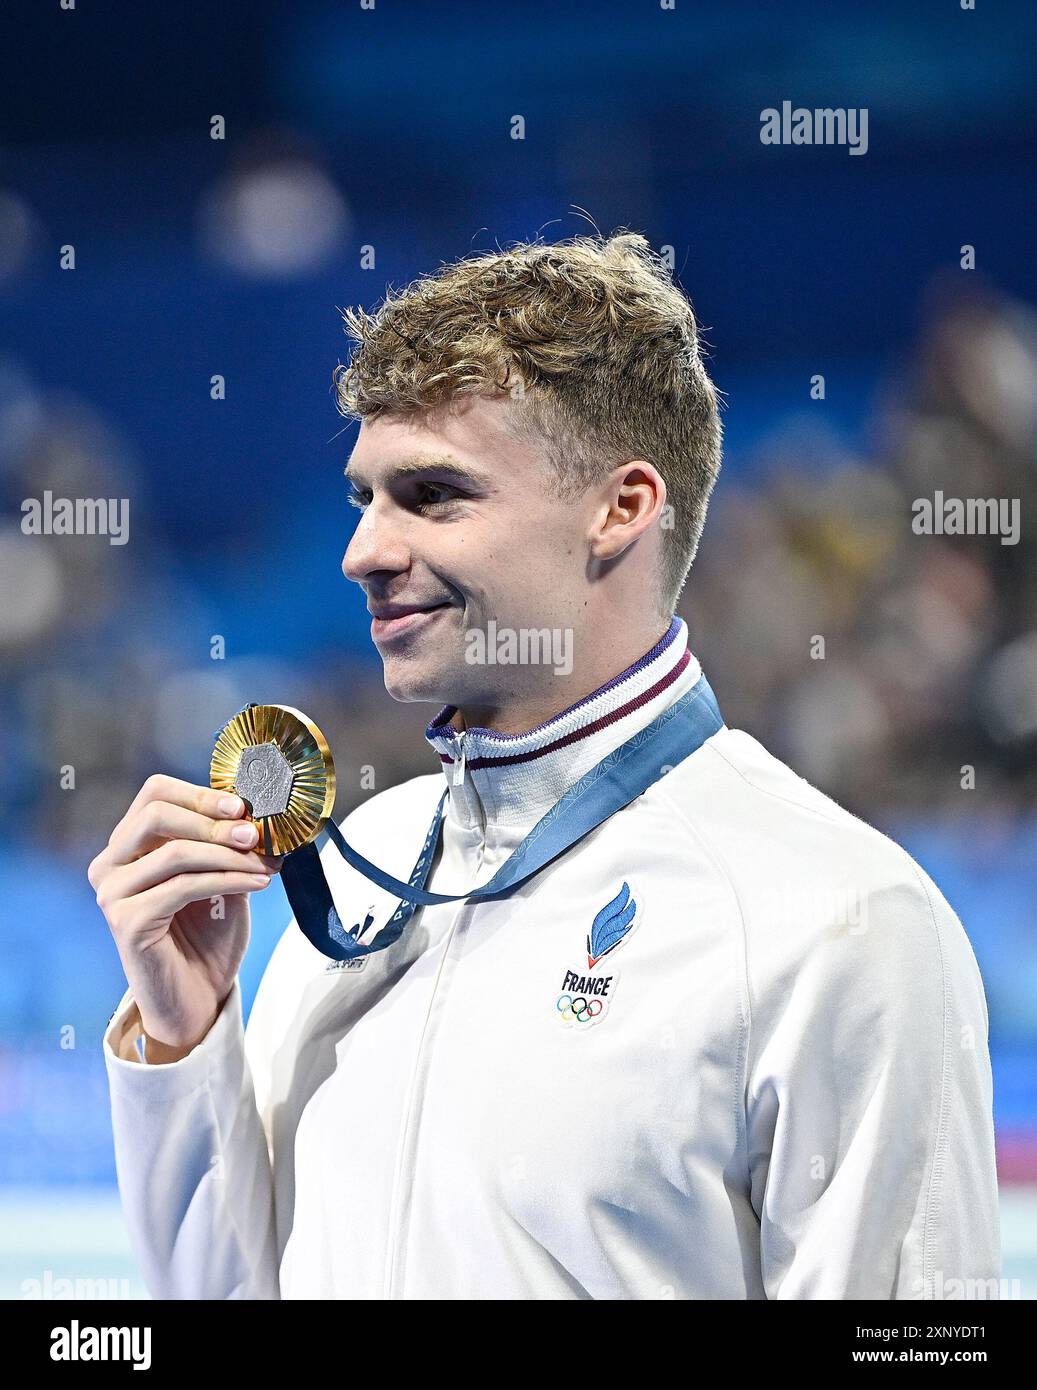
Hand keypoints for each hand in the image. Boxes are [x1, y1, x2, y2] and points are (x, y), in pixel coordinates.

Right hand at [89, 774, 280, 1055]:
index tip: (242, 806)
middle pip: (157, 814)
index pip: (155, 793)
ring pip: (175, 851)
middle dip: (213, 821)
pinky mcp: (127, 922)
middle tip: (255, 834)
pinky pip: (184, 886)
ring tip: (266, 864)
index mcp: (128, 844)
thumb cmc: (207, 936)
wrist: (197, 999)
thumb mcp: (222, 877)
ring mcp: (113, 893)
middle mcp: (110, 864)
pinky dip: (228, 879)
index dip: (200, 794)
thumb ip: (227, 844)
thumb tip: (256, 812)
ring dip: (229, 855)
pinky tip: (258, 884)